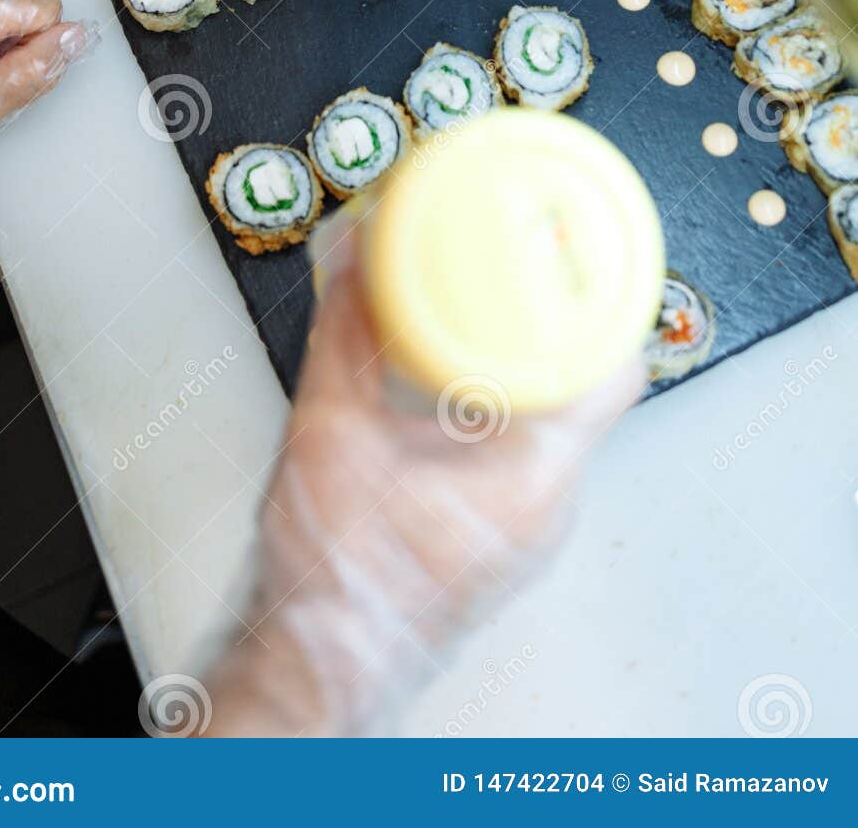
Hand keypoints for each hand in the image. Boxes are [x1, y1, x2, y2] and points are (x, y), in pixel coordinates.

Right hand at [205, 209, 643, 736]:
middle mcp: (547, 506)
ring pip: (558, 422)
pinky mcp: (504, 534)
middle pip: (588, 391)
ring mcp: (530, 526)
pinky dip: (505, 404)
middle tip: (529, 268)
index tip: (579, 258)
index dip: (604, 305)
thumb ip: (345, 334)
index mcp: (530, 479)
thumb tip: (358, 259)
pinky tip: (463, 382)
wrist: (316, 669)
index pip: (611, 376)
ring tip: (494, 310)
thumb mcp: (329, 432)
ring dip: (528, 364)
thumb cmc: (335, 587)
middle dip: (557, 321)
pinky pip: (529, 452)